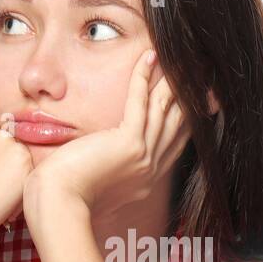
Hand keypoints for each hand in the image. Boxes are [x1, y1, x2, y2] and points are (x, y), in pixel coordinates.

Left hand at [23, 49, 188, 223]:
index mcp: (144, 181)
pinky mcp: (128, 143)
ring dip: (174, 81)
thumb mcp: (95, 190)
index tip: (198, 101)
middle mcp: (149, 169)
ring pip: (165, 110)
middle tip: (203, 74)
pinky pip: (140, 102)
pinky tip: (149, 56)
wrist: (59, 205)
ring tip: (182, 59)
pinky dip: (143, 77)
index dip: (188, 121)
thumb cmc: (65, 198)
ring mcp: (143, 156)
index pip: (173, 144)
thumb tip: (97, 166)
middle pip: (177, 125)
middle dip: (191, 97)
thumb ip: (105, 178)